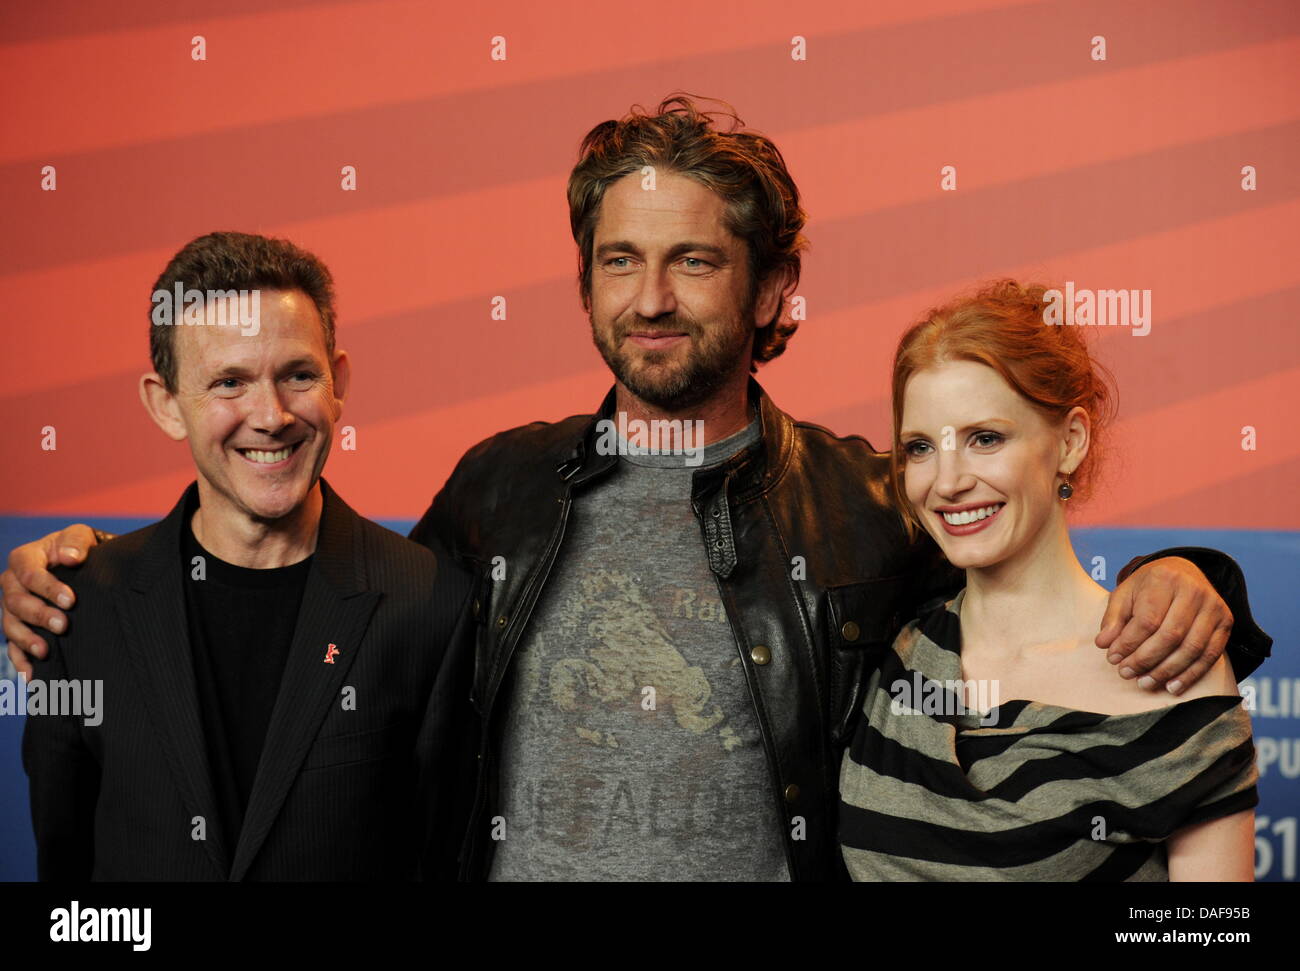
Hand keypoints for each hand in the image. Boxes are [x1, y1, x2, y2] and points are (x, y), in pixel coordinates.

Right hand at [2, 525, 98, 676]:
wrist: (80, 564)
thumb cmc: (78, 549)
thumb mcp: (81, 537)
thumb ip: (76, 543)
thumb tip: (70, 558)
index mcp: (24, 558)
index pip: (29, 574)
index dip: (48, 588)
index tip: (71, 601)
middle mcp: (11, 583)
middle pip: (16, 602)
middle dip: (39, 615)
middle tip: (63, 625)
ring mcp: (12, 607)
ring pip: (10, 626)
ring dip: (26, 640)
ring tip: (45, 651)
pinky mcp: (18, 627)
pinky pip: (12, 647)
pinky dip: (20, 661)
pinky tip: (32, 675)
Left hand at [1096, 556, 1232, 694]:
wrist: (1183, 572)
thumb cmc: (1148, 587)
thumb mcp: (1125, 594)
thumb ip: (1113, 618)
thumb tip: (1103, 644)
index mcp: (1164, 579)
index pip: (1147, 619)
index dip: (1128, 643)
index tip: (1113, 659)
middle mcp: (1193, 591)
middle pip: (1170, 635)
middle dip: (1146, 660)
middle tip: (1126, 674)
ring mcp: (1214, 606)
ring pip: (1192, 648)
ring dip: (1167, 671)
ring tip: (1145, 683)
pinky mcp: (1226, 621)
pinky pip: (1210, 654)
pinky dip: (1191, 674)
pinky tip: (1172, 686)